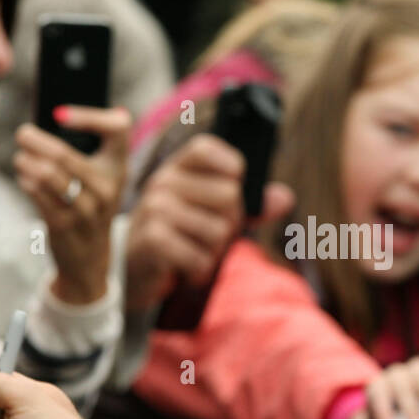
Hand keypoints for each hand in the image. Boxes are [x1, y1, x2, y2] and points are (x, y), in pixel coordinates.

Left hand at [13, 108, 129, 304]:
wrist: (90, 257)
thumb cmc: (91, 206)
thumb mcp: (103, 178)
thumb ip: (92, 148)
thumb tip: (57, 115)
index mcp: (118, 168)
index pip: (117, 129)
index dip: (89, 116)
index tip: (59, 114)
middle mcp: (107, 188)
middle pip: (65, 154)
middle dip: (36, 140)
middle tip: (23, 133)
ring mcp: (87, 209)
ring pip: (47, 174)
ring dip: (26, 162)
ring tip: (20, 158)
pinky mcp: (64, 225)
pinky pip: (38, 195)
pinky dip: (26, 181)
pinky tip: (24, 177)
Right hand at [125, 134, 293, 312]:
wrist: (132, 268)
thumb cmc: (179, 236)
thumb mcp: (212, 215)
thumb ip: (251, 206)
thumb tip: (286, 198)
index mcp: (177, 168)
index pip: (207, 148)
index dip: (231, 168)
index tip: (229, 188)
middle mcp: (163, 181)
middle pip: (228, 195)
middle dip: (229, 224)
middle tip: (208, 234)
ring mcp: (156, 209)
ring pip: (218, 230)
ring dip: (213, 251)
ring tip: (194, 251)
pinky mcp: (154, 240)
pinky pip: (201, 257)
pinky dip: (200, 269)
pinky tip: (184, 267)